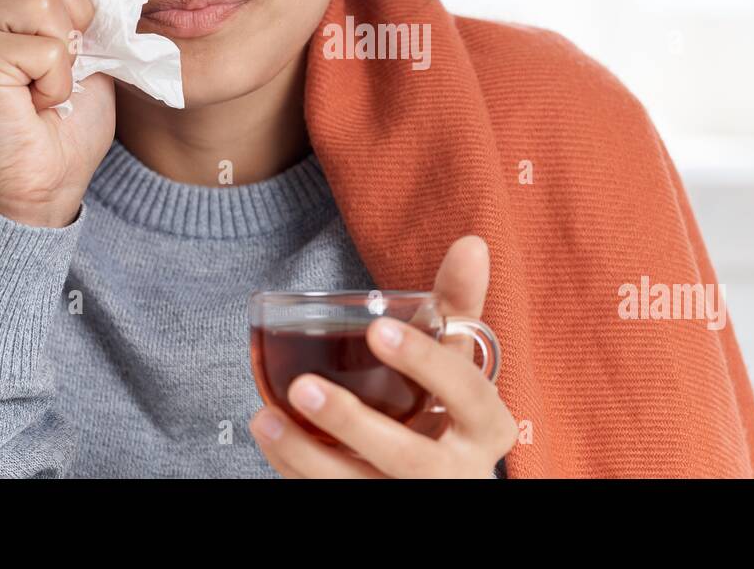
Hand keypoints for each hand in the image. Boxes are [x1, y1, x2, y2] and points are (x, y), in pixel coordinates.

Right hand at [0, 0, 115, 226]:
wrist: (50, 179)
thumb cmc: (68, 117)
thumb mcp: (88, 43)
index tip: (77, 14)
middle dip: (78, 14)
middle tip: (61, 62)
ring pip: (46, 2)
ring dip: (68, 54)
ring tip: (45, 85)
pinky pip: (44, 47)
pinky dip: (58, 81)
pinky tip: (36, 103)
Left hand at [250, 235, 516, 477]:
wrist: (442, 475)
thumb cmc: (445, 402)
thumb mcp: (456, 356)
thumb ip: (458, 303)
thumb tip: (472, 242)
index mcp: (487, 428)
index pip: (467, 394)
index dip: (425, 362)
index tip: (377, 329)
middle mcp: (458, 474)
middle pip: (409, 457)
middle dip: (354, 423)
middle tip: (304, 387)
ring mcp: (414, 499)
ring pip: (361, 488)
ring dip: (307, 456)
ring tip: (265, 417)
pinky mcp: (377, 509)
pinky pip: (334, 499)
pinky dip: (295, 469)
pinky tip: (269, 433)